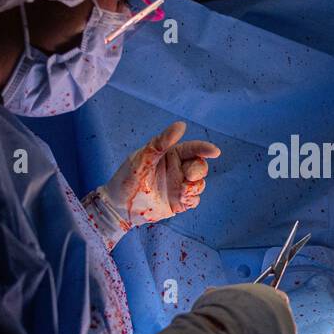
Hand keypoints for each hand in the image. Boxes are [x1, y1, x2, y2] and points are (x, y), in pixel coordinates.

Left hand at [101, 121, 219, 225]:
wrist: (118, 207)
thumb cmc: (127, 179)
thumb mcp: (142, 158)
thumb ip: (161, 142)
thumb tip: (182, 125)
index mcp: (170, 155)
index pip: (192, 149)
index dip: (205, 148)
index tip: (215, 151)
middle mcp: (177, 169)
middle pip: (200, 166)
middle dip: (198, 170)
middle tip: (188, 176)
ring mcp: (179, 186)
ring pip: (200, 184)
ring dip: (194, 187)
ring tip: (180, 191)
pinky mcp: (179, 202)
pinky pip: (195, 200)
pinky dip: (191, 199)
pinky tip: (180, 199)